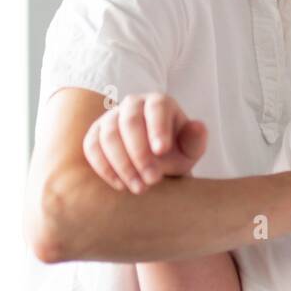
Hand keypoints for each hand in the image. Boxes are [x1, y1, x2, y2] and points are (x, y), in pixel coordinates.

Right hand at [83, 92, 208, 193]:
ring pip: (109, 136)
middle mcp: (132, 104)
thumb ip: (195, 139)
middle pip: (130, 122)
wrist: (155, 163)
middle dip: (140, 153)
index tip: (162, 151)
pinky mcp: (95, 134)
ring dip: (123, 164)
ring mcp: (111, 117)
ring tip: (139, 188)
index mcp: (159, 103)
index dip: (158, 128)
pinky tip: (121, 185)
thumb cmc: (176, 152)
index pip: (157, 108)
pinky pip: (92, 147)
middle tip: (153, 180)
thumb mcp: (191, 149)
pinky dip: (104, 167)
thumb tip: (198, 126)